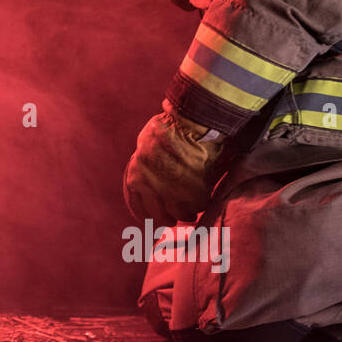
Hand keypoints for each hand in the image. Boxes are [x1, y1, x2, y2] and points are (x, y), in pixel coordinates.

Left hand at [122, 102, 224, 227]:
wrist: (189, 122)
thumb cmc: (167, 132)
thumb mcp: (145, 149)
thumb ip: (144, 171)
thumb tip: (148, 192)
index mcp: (136, 177)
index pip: (138, 208)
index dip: (148, 215)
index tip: (155, 219)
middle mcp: (151, 187)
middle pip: (161, 218)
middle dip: (170, 217)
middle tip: (178, 214)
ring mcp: (173, 190)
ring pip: (182, 214)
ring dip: (189, 210)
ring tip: (193, 201)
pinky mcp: (194, 189)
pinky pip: (200, 204)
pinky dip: (204, 200)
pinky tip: (205, 190)